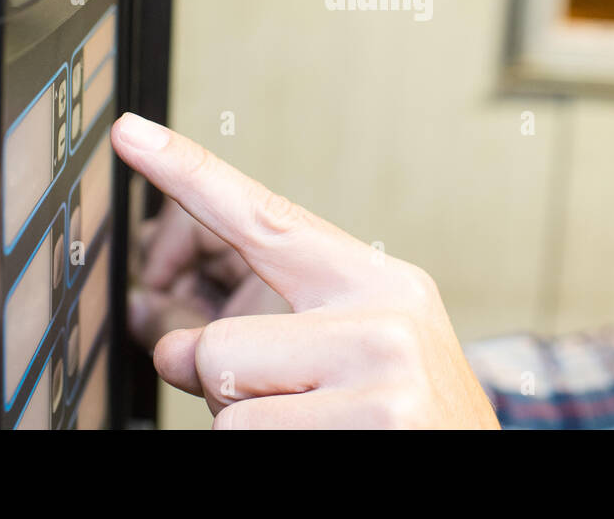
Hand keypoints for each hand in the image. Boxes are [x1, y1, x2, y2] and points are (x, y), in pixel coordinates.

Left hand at [111, 113, 499, 428]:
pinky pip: (250, 445)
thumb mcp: (348, 369)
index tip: (131, 133)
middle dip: (235, 395)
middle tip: (305, 413)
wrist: (482, 480)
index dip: (189, 174)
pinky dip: (275, 462)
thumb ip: (260, 347)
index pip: (266, 218)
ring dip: (259, 435)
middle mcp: (384, 317)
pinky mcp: (375, 420)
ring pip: (229, 411)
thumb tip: (175, 349)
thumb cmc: (413, 427)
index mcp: (378, 284)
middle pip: (221, 346)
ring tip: (329, 436)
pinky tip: (338, 452)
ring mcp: (383, 372)